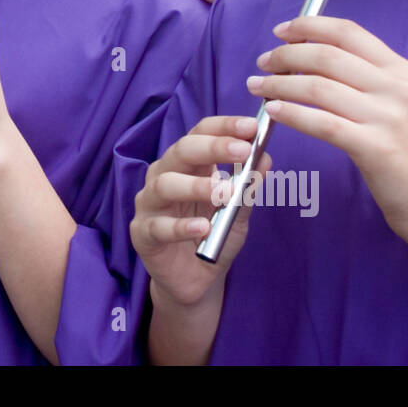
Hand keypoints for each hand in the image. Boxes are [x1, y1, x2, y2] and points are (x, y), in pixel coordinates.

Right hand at [131, 115, 270, 307]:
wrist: (196, 280)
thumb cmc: (214, 237)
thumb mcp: (238, 212)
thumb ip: (248, 188)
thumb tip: (266, 158)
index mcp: (186, 164)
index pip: (199, 134)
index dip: (224, 127)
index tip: (252, 126)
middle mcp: (163, 176)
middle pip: (181, 151)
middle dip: (212, 147)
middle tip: (242, 150)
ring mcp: (149, 204)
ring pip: (165, 185)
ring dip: (196, 186)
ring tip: (225, 192)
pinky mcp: (142, 233)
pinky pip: (159, 226)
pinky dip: (182, 227)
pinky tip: (203, 229)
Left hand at [247, 16, 407, 245]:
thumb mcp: (397, 102)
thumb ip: (365, 77)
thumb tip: (312, 56)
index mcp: (399, 69)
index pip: (347, 32)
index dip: (308, 26)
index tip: (280, 31)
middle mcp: (395, 87)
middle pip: (326, 56)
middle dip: (286, 55)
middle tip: (262, 63)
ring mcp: (386, 117)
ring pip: (318, 87)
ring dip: (279, 83)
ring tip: (257, 86)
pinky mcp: (375, 148)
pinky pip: (322, 123)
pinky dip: (291, 113)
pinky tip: (272, 112)